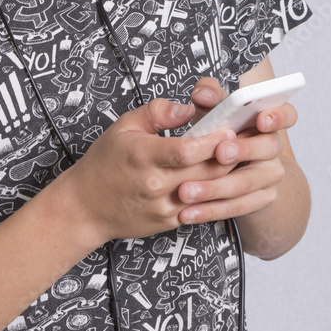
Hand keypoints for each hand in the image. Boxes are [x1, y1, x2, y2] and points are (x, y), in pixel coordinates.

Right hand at [55, 97, 235, 243]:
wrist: (86, 207)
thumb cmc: (104, 163)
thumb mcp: (123, 126)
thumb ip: (157, 112)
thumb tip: (187, 109)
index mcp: (143, 156)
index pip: (188, 150)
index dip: (213, 141)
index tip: (228, 129)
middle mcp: (155, 184)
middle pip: (205, 171)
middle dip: (230, 156)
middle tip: (245, 140)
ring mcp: (164, 207)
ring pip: (209, 192)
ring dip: (228, 176)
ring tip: (241, 158)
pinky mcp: (170, 221)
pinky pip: (202, 207)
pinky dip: (216, 193)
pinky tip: (224, 179)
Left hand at [177, 76, 298, 224]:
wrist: (228, 170)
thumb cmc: (217, 132)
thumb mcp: (214, 112)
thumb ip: (208, 96)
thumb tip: (202, 93)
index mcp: (266, 121)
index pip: (286, 114)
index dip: (278, 116)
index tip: (261, 119)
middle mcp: (272, 147)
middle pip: (267, 148)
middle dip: (243, 150)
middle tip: (219, 153)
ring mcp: (269, 176)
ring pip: (246, 183)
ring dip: (214, 188)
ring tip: (185, 192)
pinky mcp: (260, 200)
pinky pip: (237, 207)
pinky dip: (210, 210)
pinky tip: (188, 213)